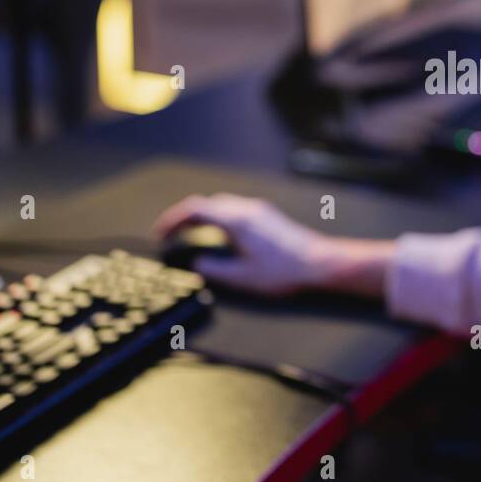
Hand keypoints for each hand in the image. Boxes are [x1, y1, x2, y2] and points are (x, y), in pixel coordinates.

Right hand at [152, 193, 393, 298]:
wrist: (319, 263)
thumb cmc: (283, 271)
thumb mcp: (242, 277)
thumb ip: (214, 269)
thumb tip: (197, 263)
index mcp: (235, 220)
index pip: (195, 210)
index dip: (173, 219)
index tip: (161, 233)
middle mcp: (246, 209)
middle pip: (207, 204)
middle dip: (186, 217)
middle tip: (172, 234)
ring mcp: (259, 210)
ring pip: (223, 205)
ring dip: (204, 216)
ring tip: (193, 236)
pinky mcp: (269, 217)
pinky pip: (236, 210)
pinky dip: (220, 218)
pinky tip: (222, 236)